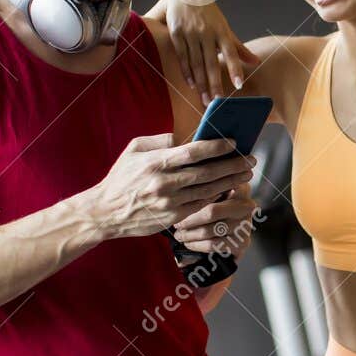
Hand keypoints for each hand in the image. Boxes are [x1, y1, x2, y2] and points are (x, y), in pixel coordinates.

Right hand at [82, 134, 255, 240]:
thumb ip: (161, 141)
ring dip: (231, 181)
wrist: (104, 212)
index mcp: (156, 163)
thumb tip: (186, 137)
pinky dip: (216, 196)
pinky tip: (228, 189)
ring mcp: (170, 202)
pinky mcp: (173, 217)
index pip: (193, 152)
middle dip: (233, 164)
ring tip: (246, 173)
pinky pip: (201, 205)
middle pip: (207, 172)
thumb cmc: (121, 177)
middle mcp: (164, 183)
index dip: (217, 146)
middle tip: (251, 159)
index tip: (234, 142)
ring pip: (208, 190)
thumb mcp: (134, 150)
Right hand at [163, 0, 258, 104]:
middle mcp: (206, 33)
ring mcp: (190, 33)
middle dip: (214, 84)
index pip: (231, 53)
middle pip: (211, 63)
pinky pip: (182, 56)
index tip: (238, 85)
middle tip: (217, 102)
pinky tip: (191, 85)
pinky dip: (187, 72)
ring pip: (196, 63)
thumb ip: (239, 48)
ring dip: (200, 83)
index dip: (234, 69)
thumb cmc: (209, 15)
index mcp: (221, 31)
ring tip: (205, 99)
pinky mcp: (176, 34)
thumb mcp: (225, 28)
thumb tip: (257, 62)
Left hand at [170, 182, 258, 257]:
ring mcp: (246, 224)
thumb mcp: (210, 193)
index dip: (191, 197)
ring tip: (179, 234)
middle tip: (176, 224)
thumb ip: (199, 189)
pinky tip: (189, 243)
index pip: (212, 189)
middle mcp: (246, 203)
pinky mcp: (243, 242)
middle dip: (188, 220)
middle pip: (210, 212)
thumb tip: (177, 190)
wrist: (230, 234)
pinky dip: (197, 245)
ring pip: (209, 230)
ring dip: (189, 235)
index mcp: (238, 185)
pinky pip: (213, 244)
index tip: (175, 203)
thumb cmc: (214, 208)